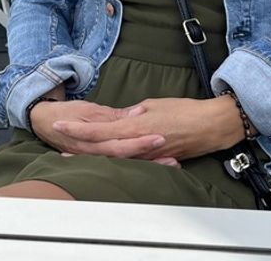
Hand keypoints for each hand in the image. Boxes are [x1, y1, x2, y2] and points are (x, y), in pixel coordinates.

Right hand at [30, 98, 166, 159]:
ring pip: (127, 164)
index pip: (121, 144)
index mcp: (93, 141)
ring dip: (150, 165)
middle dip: (151, 159)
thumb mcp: (89, 110)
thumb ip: (112, 116)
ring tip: (173, 164)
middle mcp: (96, 154)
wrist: (44, 121)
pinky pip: (120, 163)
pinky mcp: (99, 158)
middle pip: (128, 159)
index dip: (141, 142)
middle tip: (174, 158)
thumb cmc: (67, 112)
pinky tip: (156, 164)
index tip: (161, 137)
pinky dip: (139, 164)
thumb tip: (135, 114)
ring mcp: (97, 158)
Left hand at [51, 96, 243, 160]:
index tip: (59, 124)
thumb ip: (136, 113)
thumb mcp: (155, 105)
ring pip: (114, 158)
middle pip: (101, 148)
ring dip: (94, 158)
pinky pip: (131, 163)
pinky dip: (116, 163)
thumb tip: (124, 117)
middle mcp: (137, 144)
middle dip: (79, 148)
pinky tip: (106, 165)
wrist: (211, 126)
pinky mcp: (155, 161)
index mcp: (135, 126)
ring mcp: (146, 155)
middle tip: (59, 148)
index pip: (99, 130)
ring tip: (75, 157)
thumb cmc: (185, 110)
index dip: (78, 129)